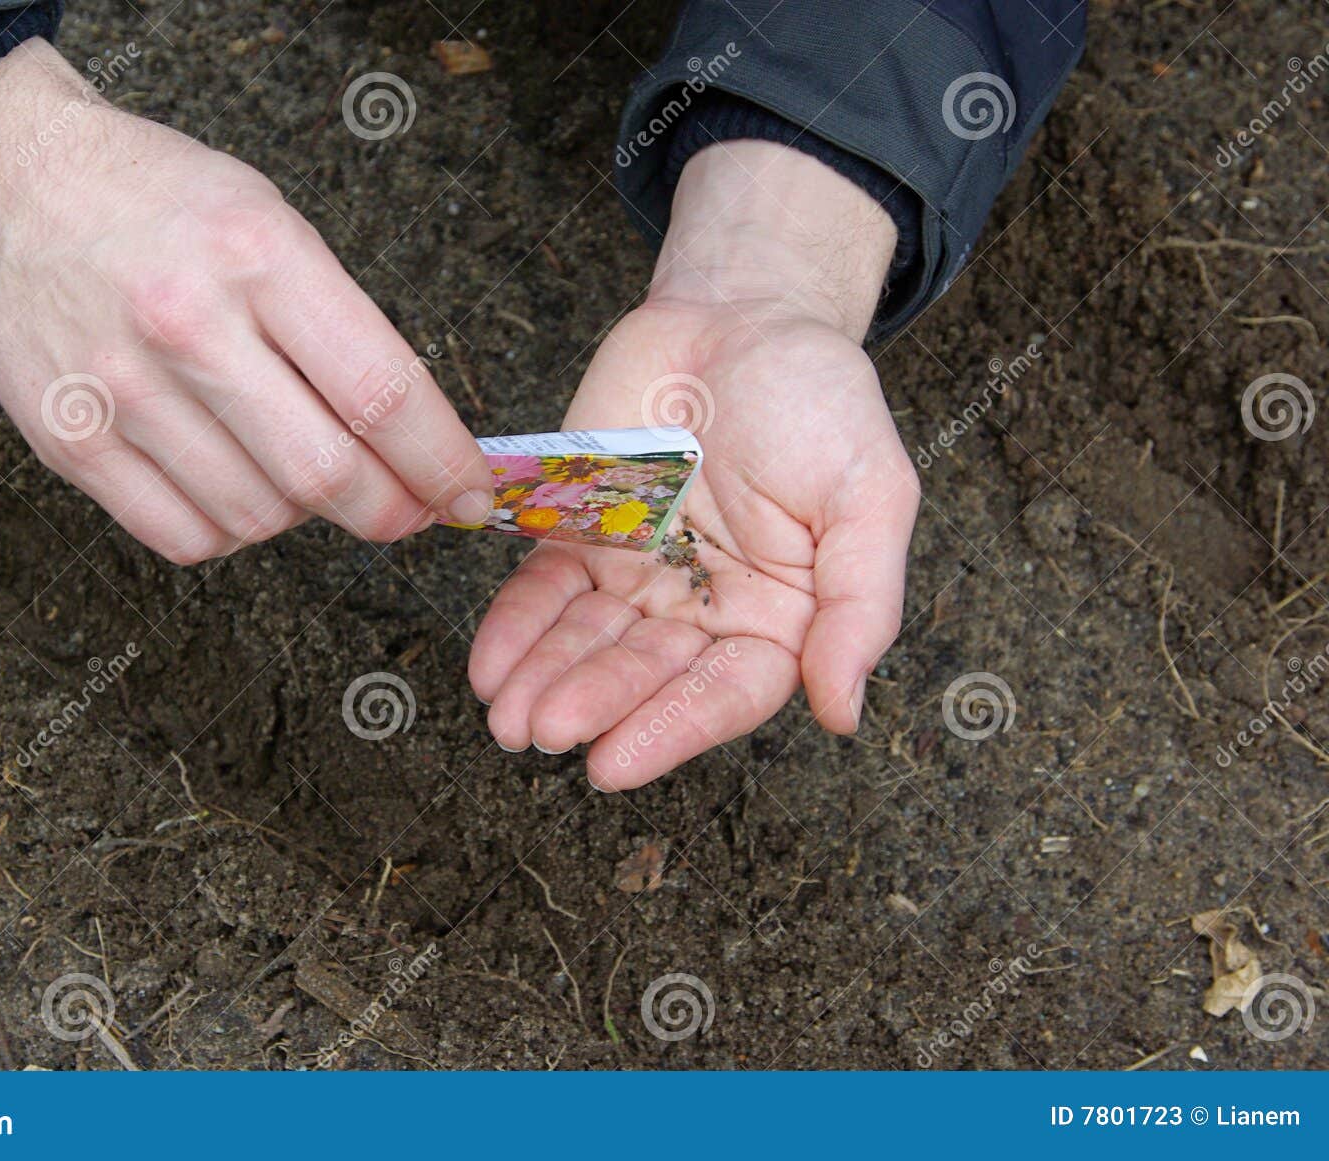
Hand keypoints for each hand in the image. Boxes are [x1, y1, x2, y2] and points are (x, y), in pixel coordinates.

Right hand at [0, 40, 492, 563]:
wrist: (8, 183)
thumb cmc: (159, 203)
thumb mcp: (272, 221)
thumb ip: (342, 329)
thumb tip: (415, 443)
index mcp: (259, 255)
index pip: (381, 393)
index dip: (442, 463)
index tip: (471, 494)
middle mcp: (189, 324)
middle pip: (327, 475)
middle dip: (392, 512)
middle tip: (408, 510)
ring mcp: (123, 389)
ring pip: (259, 518)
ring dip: (303, 516)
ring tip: (296, 471)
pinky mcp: (70, 442)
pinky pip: (184, 537)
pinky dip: (229, 534)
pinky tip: (233, 487)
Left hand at [469, 141, 918, 789]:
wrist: (741, 313)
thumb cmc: (820, 400)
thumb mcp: (871, 493)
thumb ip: (861, 604)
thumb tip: (843, 713)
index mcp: (779, 618)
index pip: (721, 693)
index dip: (668, 730)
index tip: (611, 764)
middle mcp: (704, 610)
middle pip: (642, 673)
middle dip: (590, 702)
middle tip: (539, 731)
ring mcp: (638, 574)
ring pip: (585, 641)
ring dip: (543, 680)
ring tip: (503, 715)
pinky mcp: (583, 532)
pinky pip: (543, 588)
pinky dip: (513, 626)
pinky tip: (487, 664)